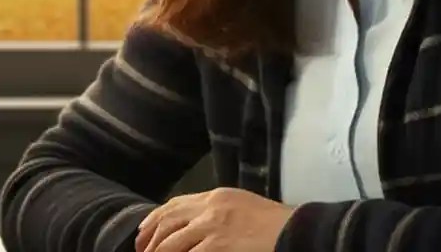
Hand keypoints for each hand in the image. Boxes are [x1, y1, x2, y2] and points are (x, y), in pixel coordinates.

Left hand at [135, 187, 295, 251]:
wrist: (297, 231)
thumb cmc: (276, 225)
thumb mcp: (243, 208)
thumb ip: (220, 213)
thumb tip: (196, 227)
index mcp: (217, 196)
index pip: (176, 204)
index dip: (155, 218)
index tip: (144, 232)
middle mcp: (210, 207)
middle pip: (168, 221)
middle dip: (150, 238)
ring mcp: (213, 226)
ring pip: (172, 242)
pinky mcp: (218, 245)